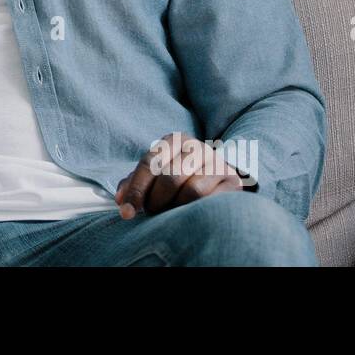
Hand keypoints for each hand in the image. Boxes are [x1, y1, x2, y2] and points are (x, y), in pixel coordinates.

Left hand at [114, 131, 242, 219]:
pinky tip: (189, 214)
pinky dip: (196, 210)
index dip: (137, 189)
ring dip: (176, 207)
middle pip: (170, 177)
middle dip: (156, 200)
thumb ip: (135, 183)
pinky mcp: (233, 182)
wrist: (217, 178)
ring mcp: (217, 163)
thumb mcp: (156, 174)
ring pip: (192, 190)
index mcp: (175, 140)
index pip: (150, 162)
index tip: (127, 212)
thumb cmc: (179, 178)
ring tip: (171, 213)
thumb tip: (121, 201)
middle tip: (153, 212)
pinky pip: (211, 200)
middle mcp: (198, 147)